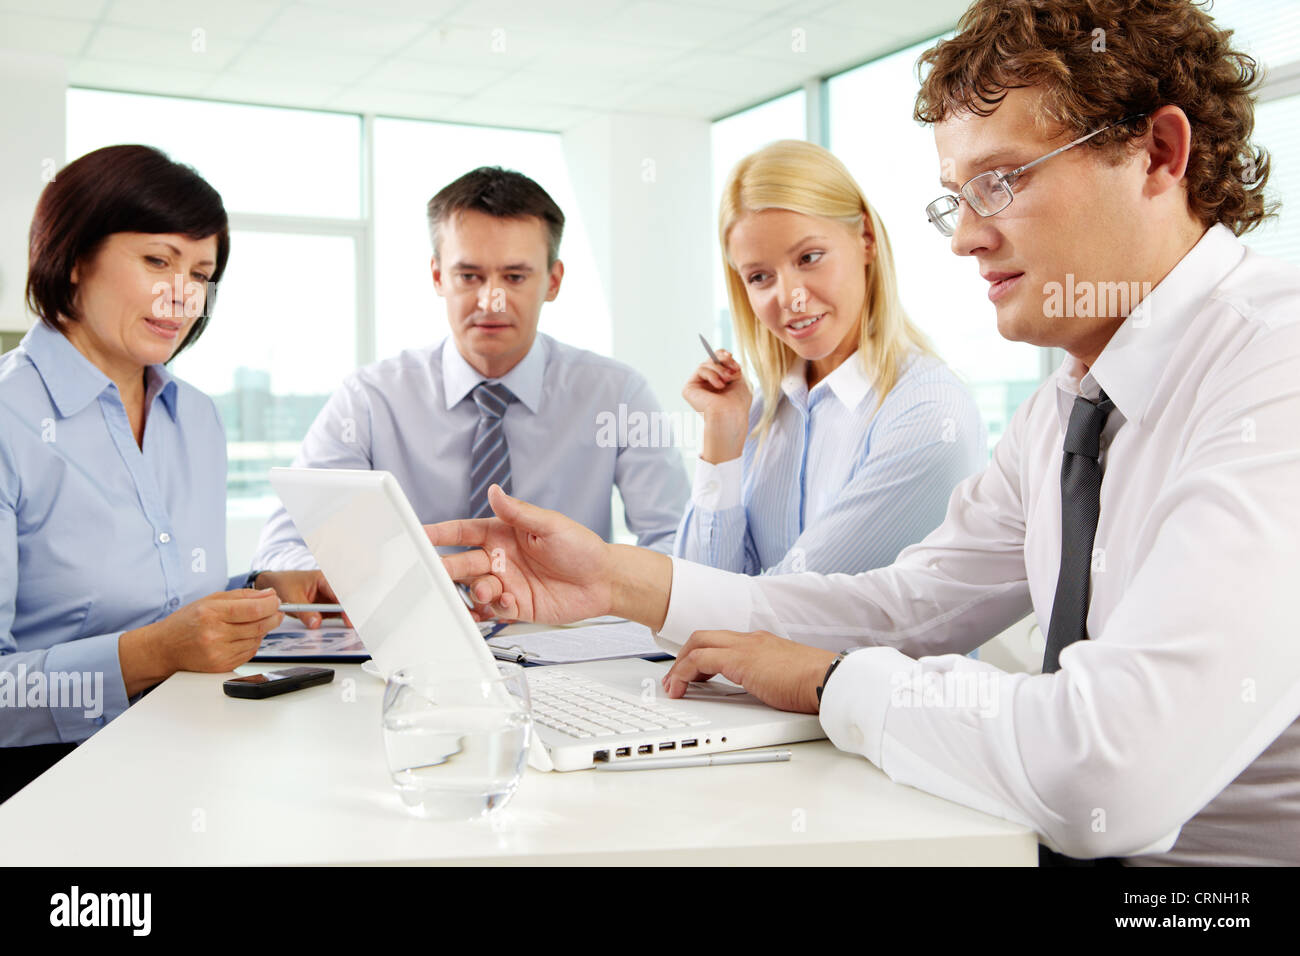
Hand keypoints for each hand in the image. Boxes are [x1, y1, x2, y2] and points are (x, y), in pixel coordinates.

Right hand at [120, 588, 283, 694]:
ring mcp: (218, 653)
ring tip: (253, 622)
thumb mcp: (210, 600)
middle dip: (274, 616)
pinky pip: (249, 652)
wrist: (165, 648)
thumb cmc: (187, 622)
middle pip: (259, 626)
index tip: (277, 600)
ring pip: (257, 640)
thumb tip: (269, 594)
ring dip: (263, 630)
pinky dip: (253, 642)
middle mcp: (215, 635)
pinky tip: (243, 636)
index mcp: (211, 614)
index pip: (253, 609)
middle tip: (276, 611)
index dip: (271, 604)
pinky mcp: (222, 666)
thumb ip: (242, 595)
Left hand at [255, 569, 346, 627]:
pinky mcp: (323, 608)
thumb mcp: (292, 597)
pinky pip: (332, 616)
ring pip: (340, 609)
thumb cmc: (283, 584)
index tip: (347, 618)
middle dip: (349, 612)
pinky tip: (341, 627)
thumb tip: (316, 623)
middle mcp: (328, 588)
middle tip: (352, 625)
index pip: (339, 593)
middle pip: (343, 601)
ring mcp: (326, 598)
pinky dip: (335, 622)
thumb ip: (304, 611)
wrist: (272, 585)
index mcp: (323, 579)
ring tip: (349, 628)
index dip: (345, 606)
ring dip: (344, 618)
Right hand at [427, 485, 616, 623]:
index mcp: (503, 533)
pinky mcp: (515, 606)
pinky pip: (492, 609)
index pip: (463, 531)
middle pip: (462, 562)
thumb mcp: (551, 525)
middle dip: (446, 566)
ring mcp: (506, 583)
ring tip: (489, 589)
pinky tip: (503, 603)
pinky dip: (491, 608)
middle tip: (437, 570)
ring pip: (473, 587)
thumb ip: (519, 512)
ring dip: (474, 589)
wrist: (604, 581)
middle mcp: (499, 558)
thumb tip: (494, 491)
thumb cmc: (582, 548)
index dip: (440, 532)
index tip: (418, 533)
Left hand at [662, 630, 836, 713]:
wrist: (829, 679)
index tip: (693, 674)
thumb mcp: (788, 679)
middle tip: (674, 680)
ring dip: (679, 666)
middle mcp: (751, 640)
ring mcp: (744, 647)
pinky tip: (680, 691)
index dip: (702, 655)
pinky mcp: (739, 660)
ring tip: (672, 688)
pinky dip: (683, 674)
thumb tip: (766, 695)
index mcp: (762, 643)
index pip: (723, 641)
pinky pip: (699, 660)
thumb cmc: (818, 683)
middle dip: (683, 657)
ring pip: (697, 644)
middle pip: (703, 637)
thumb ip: (772, 680)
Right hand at [682, 349, 750, 464]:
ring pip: (706, 364)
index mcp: (718, 383)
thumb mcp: (739, 380)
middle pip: (711, 359)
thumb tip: (726, 353)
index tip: (731, 355)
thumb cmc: (737, 403)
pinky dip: (712, 375)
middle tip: (733, 367)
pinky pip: (701, 369)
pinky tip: (719, 386)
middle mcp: (706, 384)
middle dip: (723, 360)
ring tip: (727, 380)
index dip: (723, 355)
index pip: (717, 361)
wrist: (730, 415)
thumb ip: (731, 367)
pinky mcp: (689, 388)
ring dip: (720, 369)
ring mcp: (697, 386)